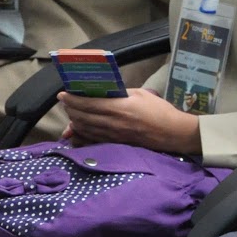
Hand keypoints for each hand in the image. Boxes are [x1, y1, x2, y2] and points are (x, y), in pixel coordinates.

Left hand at [57, 87, 200, 152]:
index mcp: (119, 107)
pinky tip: (79, 130)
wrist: (173, 133)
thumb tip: (104, 92)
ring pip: (85, 129)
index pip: (87, 103)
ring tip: (72, 114)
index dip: (72, 99)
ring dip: (74, 121)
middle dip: (70, 109)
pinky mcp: (116, 144)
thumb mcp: (141, 94)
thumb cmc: (159, 111)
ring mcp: (113, 136)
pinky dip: (82, 135)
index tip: (63, 94)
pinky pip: (93, 140)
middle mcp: (113, 123)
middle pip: (82, 117)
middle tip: (66, 102)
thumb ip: (120, 93)